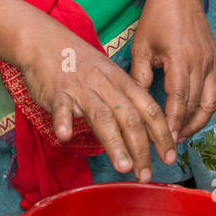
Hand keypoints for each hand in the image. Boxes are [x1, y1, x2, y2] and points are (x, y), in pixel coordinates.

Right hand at [16, 16, 177, 181]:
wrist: (45, 40)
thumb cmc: (79, 62)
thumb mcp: (108, 76)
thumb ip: (123, 102)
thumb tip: (142, 133)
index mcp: (121, 81)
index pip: (149, 109)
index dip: (162, 134)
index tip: (170, 157)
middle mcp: (105, 84)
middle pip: (129, 117)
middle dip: (141, 148)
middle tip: (145, 175)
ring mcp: (81, 87)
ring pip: (102, 116)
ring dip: (115, 143)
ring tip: (124, 167)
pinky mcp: (56, 91)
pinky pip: (61, 106)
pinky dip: (63, 121)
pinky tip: (65, 137)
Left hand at [127, 0, 215, 142]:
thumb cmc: (156, 18)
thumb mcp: (141, 46)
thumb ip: (139, 75)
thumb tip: (135, 103)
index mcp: (180, 59)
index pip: (179, 99)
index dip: (173, 122)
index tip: (166, 139)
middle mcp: (201, 63)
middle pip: (196, 105)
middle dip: (184, 127)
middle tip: (170, 143)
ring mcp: (212, 63)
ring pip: (212, 102)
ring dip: (201, 122)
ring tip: (186, 136)